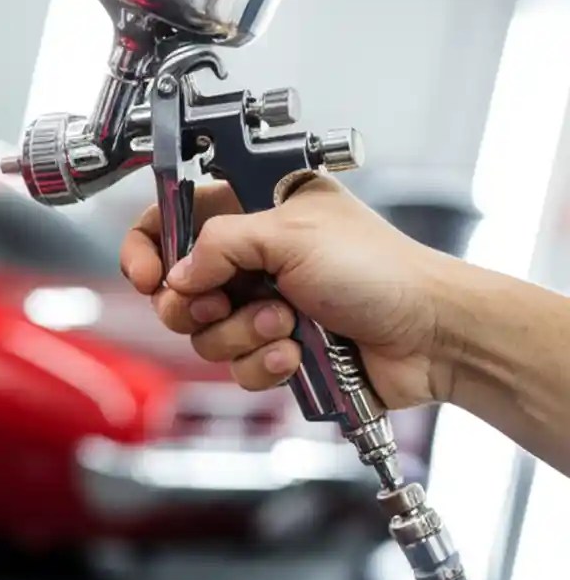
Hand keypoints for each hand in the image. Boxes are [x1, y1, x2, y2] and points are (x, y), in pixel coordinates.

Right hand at [119, 176, 456, 409]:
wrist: (431, 337)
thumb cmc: (383, 272)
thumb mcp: (292, 234)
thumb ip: (220, 244)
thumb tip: (178, 273)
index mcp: (255, 211)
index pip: (174, 219)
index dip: (148, 248)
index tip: (149, 275)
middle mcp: (254, 258)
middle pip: (177, 288)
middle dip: (198, 305)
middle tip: (222, 302)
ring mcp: (263, 306)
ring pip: (205, 335)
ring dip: (242, 334)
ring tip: (286, 323)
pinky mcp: (275, 350)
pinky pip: (237, 368)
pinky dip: (264, 363)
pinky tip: (297, 351)